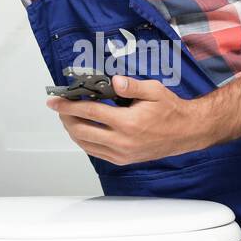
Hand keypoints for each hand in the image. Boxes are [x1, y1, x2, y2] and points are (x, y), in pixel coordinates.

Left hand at [46, 75, 214, 164]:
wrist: (185, 132)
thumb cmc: (170, 110)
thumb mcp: (153, 90)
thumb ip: (130, 86)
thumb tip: (112, 81)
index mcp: (128, 123)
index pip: (89, 113)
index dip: (68, 105)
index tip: (55, 101)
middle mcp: (122, 142)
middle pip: (81, 130)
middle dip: (66, 117)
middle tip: (60, 106)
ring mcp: (121, 154)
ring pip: (85, 144)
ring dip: (72, 129)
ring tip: (68, 116)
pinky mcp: (122, 160)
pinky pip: (95, 152)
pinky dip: (83, 140)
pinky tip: (82, 129)